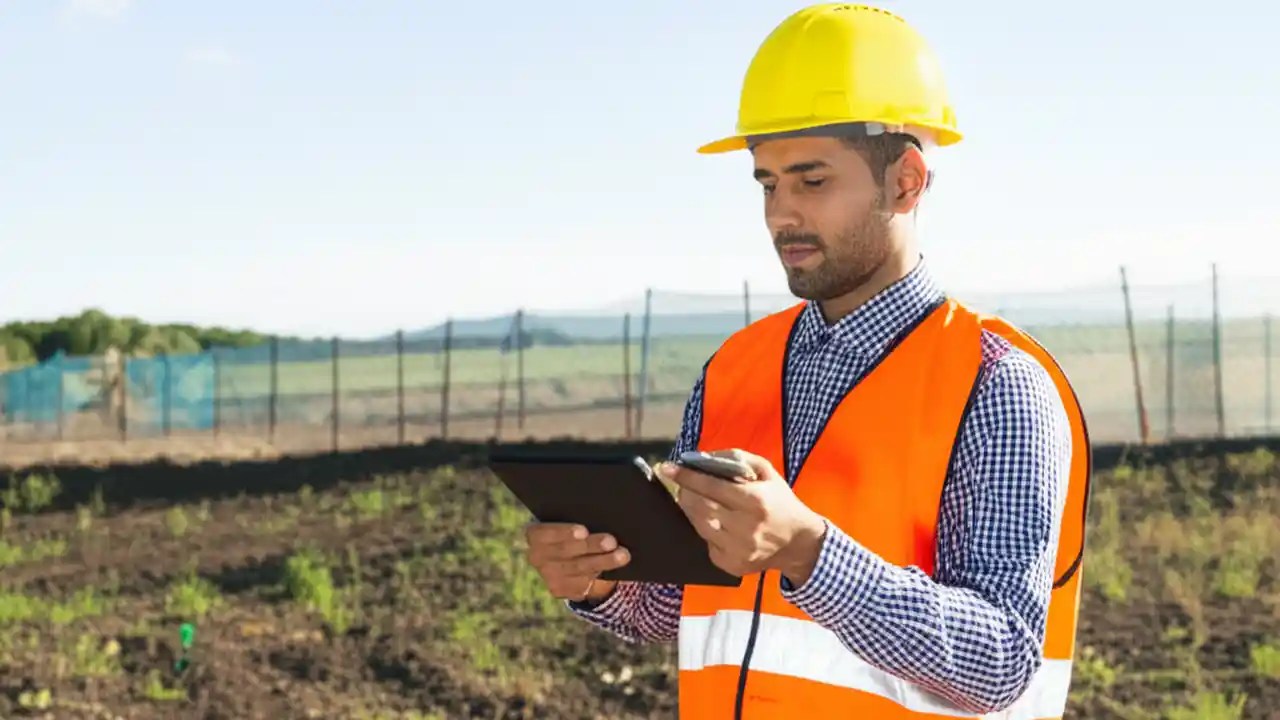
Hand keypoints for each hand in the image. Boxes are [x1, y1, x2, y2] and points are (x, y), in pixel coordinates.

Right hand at [524, 522, 630, 603]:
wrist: (568, 555)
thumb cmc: (572, 530)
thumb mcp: (571, 521)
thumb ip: (578, 517)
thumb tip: (602, 516)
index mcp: (535, 534)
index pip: (545, 532)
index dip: (564, 532)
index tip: (583, 531)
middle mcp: (536, 556)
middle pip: (565, 551)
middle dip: (590, 545)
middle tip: (611, 541)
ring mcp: (547, 575)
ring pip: (578, 568)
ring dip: (603, 561)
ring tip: (622, 555)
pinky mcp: (559, 589)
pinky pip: (582, 583)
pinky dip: (600, 574)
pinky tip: (615, 568)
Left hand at [657, 449, 826, 585]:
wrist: (798, 543)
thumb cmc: (780, 502)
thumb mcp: (766, 472)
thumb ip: (736, 459)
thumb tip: (702, 458)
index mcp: (754, 501)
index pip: (711, 487)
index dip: (687, 476)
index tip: (668, 467)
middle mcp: (744, 527)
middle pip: (699, 507)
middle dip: (685, 492)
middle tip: (682, 484)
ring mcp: (736, 550)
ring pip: (698, 525)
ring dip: (691, 509)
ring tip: (693, 499)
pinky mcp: (731, 565)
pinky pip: (706, 542)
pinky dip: (704, 529)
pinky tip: (713, 521)